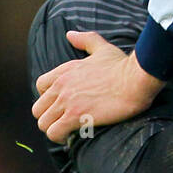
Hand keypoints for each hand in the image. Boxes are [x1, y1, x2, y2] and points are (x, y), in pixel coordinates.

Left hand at [33, 31, 162, 140]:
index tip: (62, 104)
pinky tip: (73, 137)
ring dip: (54, 130)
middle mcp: (61, 86)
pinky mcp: (76, 116)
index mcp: (65, 71)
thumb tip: (70, 34)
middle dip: (49, 117)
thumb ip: (85, 39)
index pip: (40, 86)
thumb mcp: (102, 48)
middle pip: (38, 108)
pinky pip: (54, 132)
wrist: (135, 79)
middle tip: (65, 122)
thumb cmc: (122, 66)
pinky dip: (60, 138)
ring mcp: (67, 102)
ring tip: (68, 132)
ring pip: (43, 123)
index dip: (48, 98)